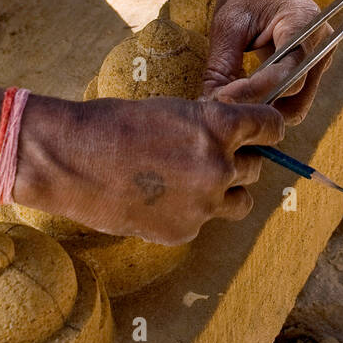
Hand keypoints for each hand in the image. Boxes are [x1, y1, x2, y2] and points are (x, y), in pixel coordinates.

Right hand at [17, 93, 284, 244]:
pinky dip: (190, 212)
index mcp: (217, 125)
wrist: (70, 160)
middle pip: (257, 167)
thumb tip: (236, 137)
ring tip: (193, 183)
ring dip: (226, 191)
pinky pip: (205, 221)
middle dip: (239, 160)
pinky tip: (160, 200)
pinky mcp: (184, 231)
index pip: (272, 126)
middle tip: (209, 157)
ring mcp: (204, 203)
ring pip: (241, 201)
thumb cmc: (114, 125)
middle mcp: (218, 165)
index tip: (262, 132)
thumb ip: (208, 126)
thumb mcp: (171, 111)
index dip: (267, 128)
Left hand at [202, 0, 332, 124]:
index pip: (286, 75)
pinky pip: (293, 98)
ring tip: (232, 104)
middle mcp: (321, 45)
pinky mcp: (312, 68)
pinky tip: (244, 97)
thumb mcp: (229, 22)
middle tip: (224, 110)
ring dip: (265, 110)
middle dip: (260, 109)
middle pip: (296, 99)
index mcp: (305, 24)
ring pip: (296, 106)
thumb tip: (212, 104)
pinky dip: (269, 103)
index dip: (253, 92)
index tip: (221, 98)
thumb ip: (222, 65)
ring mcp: (321, 59)